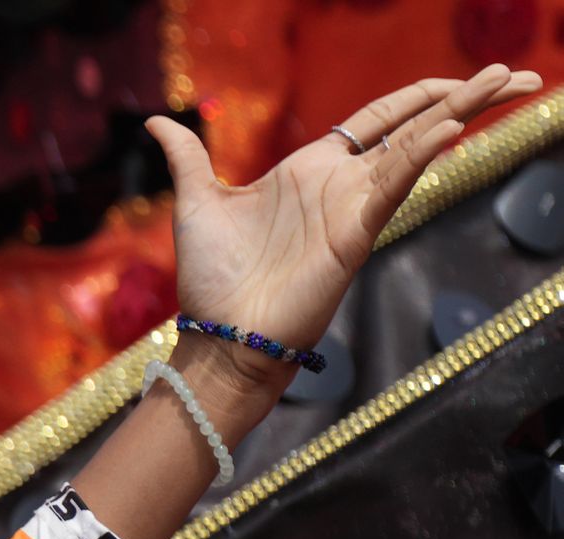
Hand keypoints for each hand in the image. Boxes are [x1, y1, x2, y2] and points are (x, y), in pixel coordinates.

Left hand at [150, 68, 540, 394]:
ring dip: (463, 112)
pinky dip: (420, 154)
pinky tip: (449, 127)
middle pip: (416, 126)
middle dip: (465, 96)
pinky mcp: (355, 232)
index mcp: (313, 169)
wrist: (219, 334)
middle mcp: (342, 184)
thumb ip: (188, 157)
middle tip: (514, 72)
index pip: (380, 119)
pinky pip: (393, 184)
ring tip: (508, 81)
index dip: (419, 95)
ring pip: (419, 147)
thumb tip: (156, 122)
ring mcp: (353, 207)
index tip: (459, 76)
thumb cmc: (211, 278)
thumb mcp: (196, 201)